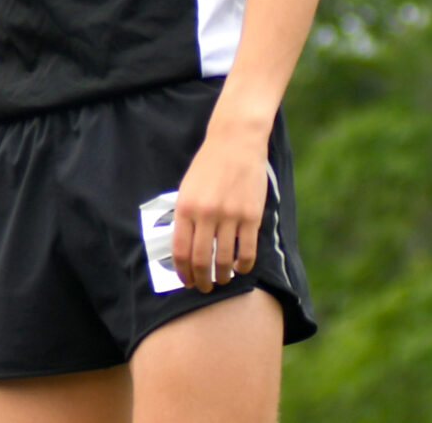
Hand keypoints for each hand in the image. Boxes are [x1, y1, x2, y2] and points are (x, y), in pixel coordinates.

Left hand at [172, 130, 267, 291]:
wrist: (235, 143)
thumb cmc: (208, 166)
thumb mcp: (187, 188)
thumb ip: (184, 215)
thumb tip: (183, 247)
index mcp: (185, 208)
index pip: (180, 250)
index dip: (182, 272)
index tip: (185, 281)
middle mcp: (206, 214)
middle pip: (201, 259)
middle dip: (201, 280)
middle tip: (204, 288)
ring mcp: (230, 216)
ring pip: (224, 259)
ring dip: (222, 276)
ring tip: (222, 280)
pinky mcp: (251, 216)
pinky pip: (247, 250)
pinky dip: (243, 265)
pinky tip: (241, 268)